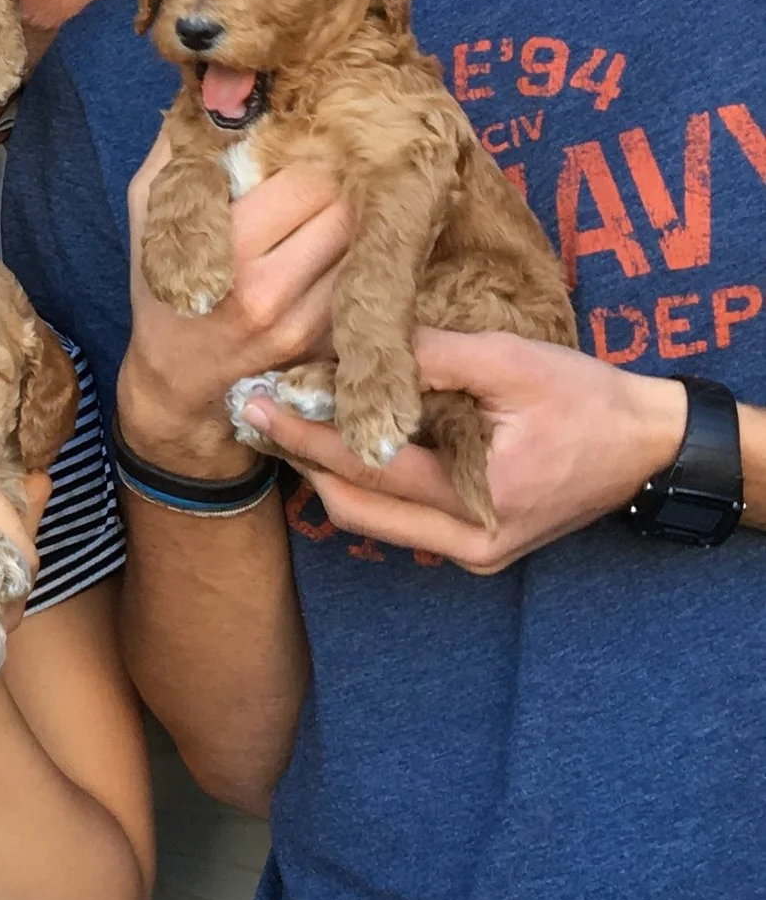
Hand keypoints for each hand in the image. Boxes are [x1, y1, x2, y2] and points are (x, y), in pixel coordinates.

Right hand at [121, 135, 353, 470]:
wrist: (177, 379)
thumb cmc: (160, 285)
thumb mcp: (147, 211)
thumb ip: (176, 150)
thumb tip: (214, 91)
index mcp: (225, 244)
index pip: (305, 174)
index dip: (310, 150)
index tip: (306, 139)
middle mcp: (268, 286)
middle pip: (344, 204)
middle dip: (339, 179)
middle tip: (330, 164)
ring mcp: (304, 320)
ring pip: (363, 240)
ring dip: (356, 215)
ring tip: (338, 200)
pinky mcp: (326, 342)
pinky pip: (362, 278)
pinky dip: (357, 255)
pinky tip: (338, 245)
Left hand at [247, 330, 688, 572]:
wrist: (646, 446)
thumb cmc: (585, 397)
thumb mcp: (510, 361)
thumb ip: (431, 358)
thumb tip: (353, 346)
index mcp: (479, 499)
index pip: (369, 468)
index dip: (307, 436)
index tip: (259, 403)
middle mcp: (470, 543)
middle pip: (358, 508)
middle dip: (301, 461)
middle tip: (252, 414)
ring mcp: (473, 553)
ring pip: (373, 522)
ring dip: (326, 474)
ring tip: (283, 424)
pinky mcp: (476, 547)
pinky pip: (402, 521)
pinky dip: (367, 484)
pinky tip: (337, 443)